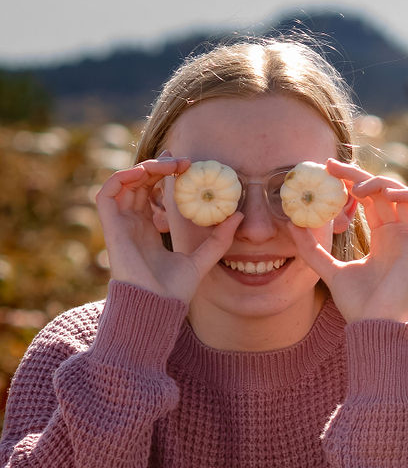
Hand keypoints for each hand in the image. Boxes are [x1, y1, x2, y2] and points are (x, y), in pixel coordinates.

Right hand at [98, 159, 241, 303]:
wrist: (157, 306)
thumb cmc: (175, 290)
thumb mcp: (203, 258)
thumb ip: (219, 239)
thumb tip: (239, 216)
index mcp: (149, 229)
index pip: (152, 192)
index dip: (165, 175)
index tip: (188, 164)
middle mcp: (133, 223)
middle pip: (139, 183)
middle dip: (159, 167)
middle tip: (183, 161)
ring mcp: (121, 224)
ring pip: (124, 183)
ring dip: (144, 167)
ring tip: (169, 164)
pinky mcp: (112, 227)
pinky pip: (107, 193)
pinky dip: (122, 177)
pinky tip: (144, 172)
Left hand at [288, 160, 407, 322]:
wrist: (373, 324)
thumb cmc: (357, 304)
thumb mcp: (328, 270)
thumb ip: (312, 249)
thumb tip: (292, 225)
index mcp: (382, 239)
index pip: (369, 200)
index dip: (351, 181)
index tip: (326, 171)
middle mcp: (398, 235)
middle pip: (383, 192)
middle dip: (358, 175)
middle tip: (331, 167)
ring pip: (404, 195)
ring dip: (381, 183)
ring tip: (355, 187)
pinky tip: (382, 194)